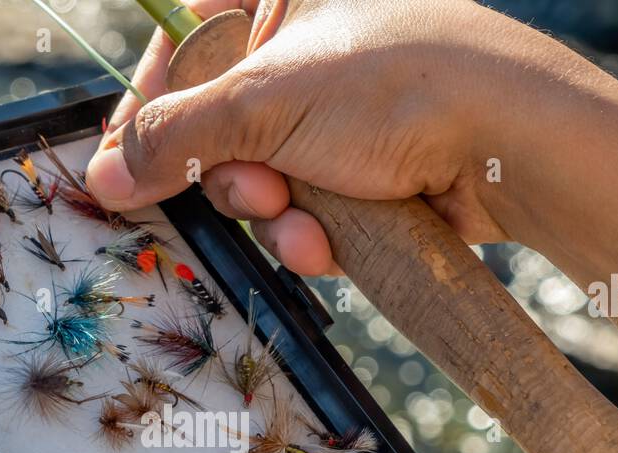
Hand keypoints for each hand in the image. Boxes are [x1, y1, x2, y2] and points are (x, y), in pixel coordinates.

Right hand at [85, 0, 563, 274]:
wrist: (513, 141)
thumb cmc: (397, 85)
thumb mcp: (265, 103)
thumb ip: (173, 138)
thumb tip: (104, 174)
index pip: (180, 46)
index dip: (148, 107)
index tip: (122, 162)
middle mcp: (308, 49)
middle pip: (217, 128)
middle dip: (232, 177)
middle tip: (258, 190)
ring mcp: (340, 114)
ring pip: (262, 180)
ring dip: (275, 215)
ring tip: (307, 218)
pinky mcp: (367, 170)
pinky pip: (308, 211)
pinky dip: (313, 234)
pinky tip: (333, 240)